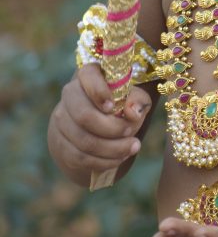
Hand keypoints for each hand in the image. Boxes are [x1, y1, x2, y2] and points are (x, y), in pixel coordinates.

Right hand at [48, 64, 151, 185]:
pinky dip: (103, 161)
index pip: (88, 75)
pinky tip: (119, 158)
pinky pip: (80, 157)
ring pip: (84, 140)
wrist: (95, 131)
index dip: (99, 91)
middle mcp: (70, 95)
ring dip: (112, 148)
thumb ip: (138, 101)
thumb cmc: (119, 109)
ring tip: (132, 147)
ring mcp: (61, 120)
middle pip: (84, 115)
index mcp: (88, 76)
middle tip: (132, 132)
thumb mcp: (134, 100)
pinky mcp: (59, 144)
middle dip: (112, 128)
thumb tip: (132, 112)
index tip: (113, 106)